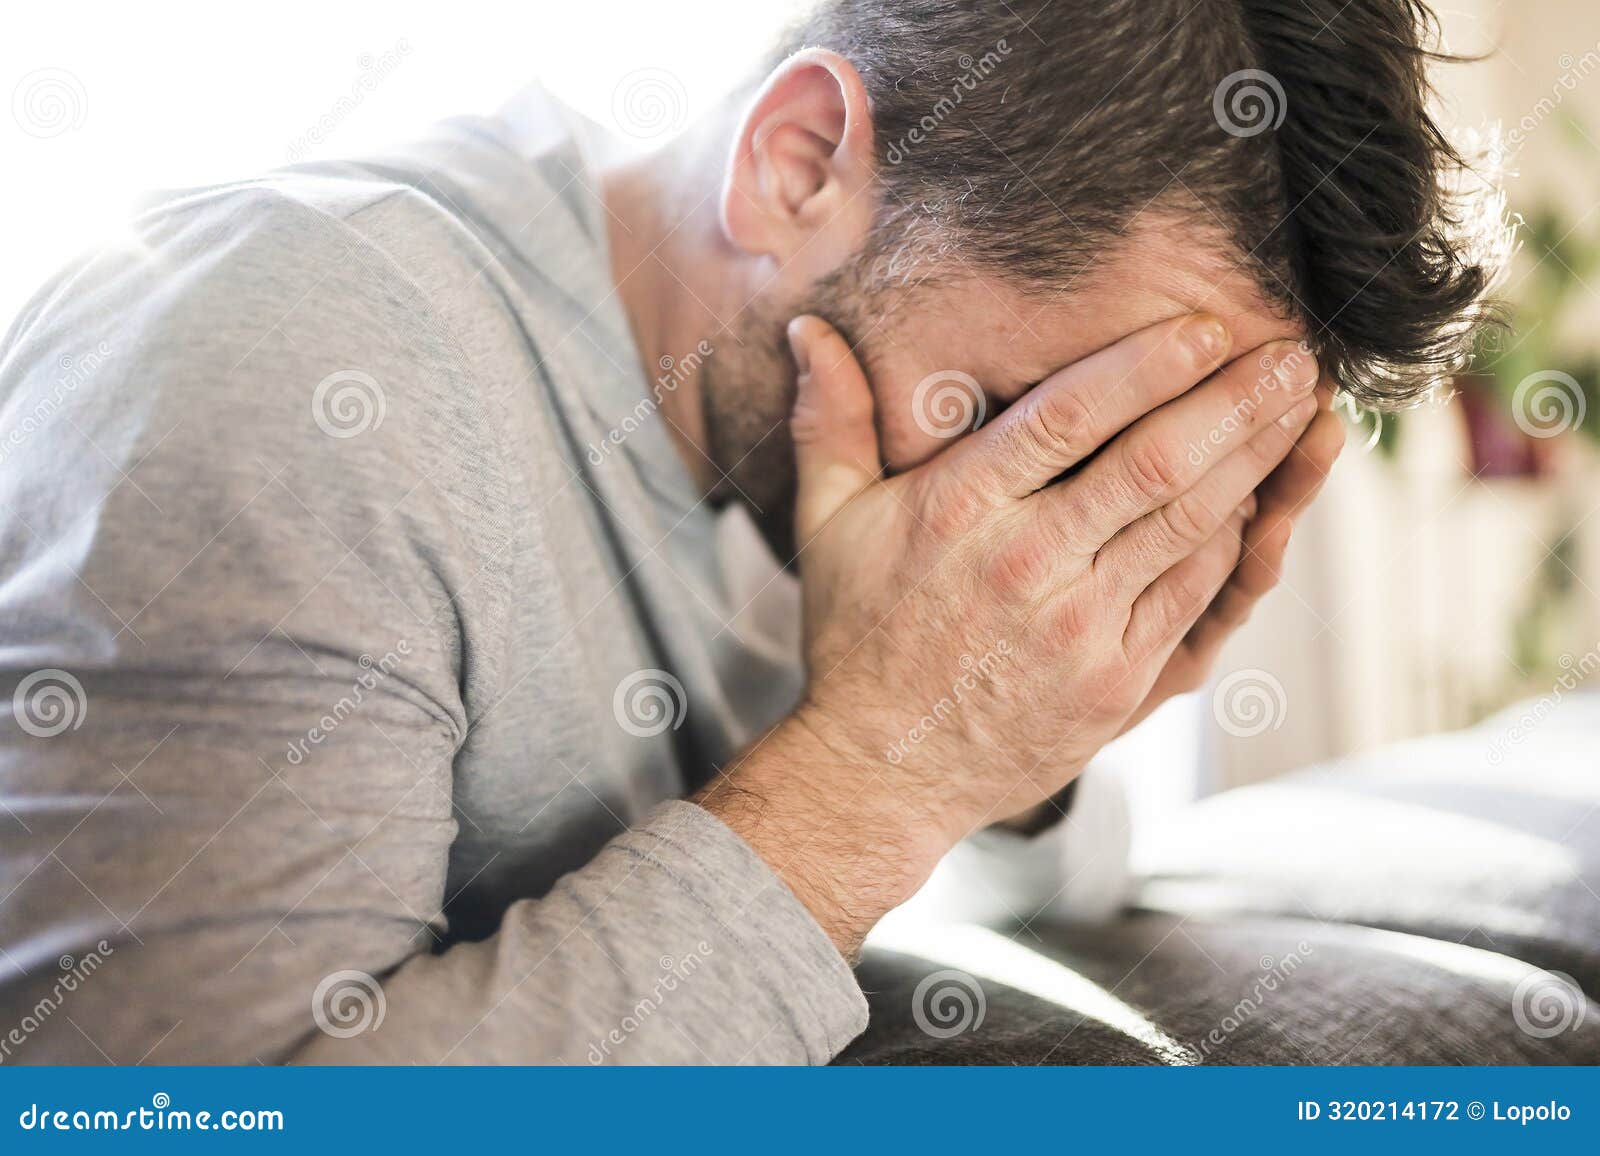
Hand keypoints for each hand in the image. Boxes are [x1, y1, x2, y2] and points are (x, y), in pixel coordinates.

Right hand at [700, 313, 1318, 953]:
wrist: (883, 770)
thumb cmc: (858, 636)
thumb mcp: (828, 523)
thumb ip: (830, 423)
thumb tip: (808, 330)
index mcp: (958, 511)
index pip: (1067, 416)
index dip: (1147, 364)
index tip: (1209, 324)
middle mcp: (1026, 564)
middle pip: (1153, 464)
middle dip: (1233, 401)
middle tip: (1291, 353)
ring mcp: (1078, 628)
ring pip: (1189, 526)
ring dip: (1257, 462)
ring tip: (1302, 410)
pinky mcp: (1115, 680)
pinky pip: (1193, 594)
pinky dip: (1236, 541)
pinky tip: (1266, 499)